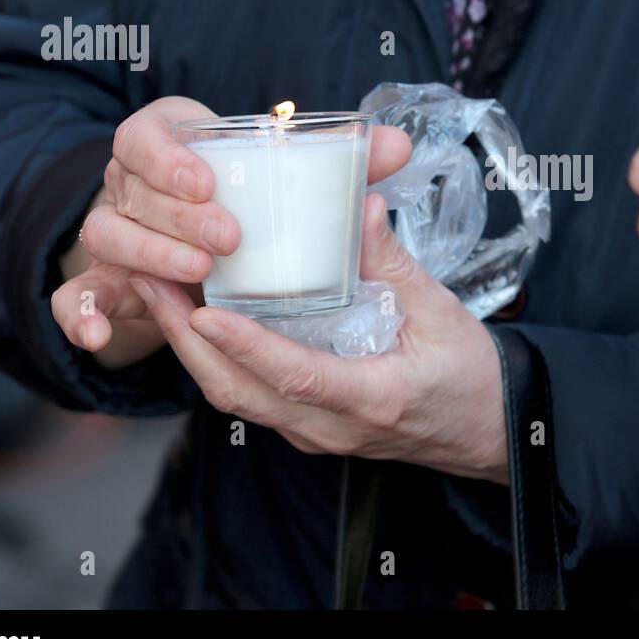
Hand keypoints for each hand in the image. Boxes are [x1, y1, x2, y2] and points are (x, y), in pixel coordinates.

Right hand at [53, 97, 412, 368]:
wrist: (204, 215)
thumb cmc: (259, 187)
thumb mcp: (297, 172)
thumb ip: (345, 158)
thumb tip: (402, 145)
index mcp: (166, 136)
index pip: (143, 134)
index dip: (166, 155)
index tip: (208, 180)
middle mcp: (128, 179)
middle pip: (128, 191)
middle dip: (175, 216)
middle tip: (227, 238)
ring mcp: (113, 229)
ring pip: (105, 238)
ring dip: (148, 255)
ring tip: (199, 273)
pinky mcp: (108, 280)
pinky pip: (77, 298)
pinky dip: (81, 314)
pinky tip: (99, 337)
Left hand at [129, 193, 508, 482]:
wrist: (488, 432)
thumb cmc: (472, 375)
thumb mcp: (443, 313)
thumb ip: (395, 263)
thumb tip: (362, 204)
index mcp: (372, 399)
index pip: (296, 376)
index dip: (246, 345)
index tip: (204, 311)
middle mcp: (331, 428)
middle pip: (240, 394)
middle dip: (187, 339)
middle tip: (150, 279)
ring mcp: (315, 434)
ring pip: (236, 399)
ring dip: (192, 348)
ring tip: (160, 290)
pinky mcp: (309, 428)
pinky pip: (251, 399)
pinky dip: (216, 360)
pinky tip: (200, 318)